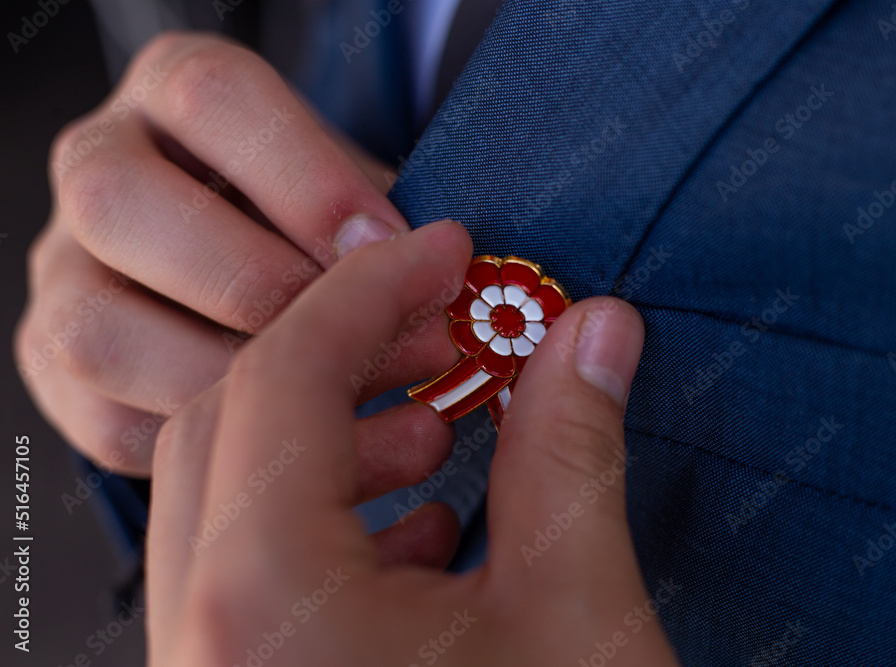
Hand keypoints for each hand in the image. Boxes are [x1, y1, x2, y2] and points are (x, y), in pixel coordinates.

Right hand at [13, 32, 455, 475]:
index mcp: (174, 96)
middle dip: (261, 283)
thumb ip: (378, 227)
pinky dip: (220, 453)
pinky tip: (315, 456)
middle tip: (368, 335)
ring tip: (363, 407)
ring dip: (239, 383)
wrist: (262, 270)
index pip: (212, 99)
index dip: (312, 181)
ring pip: (100, 334)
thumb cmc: (320, 223)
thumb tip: (433, 277)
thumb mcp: (356, 195)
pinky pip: (114, 428)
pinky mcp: (62, 373)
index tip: (397, 248)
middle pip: (121, 205)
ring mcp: (66, 277)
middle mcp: (100, 173)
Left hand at [147, 220, 679, 666]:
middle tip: (434, 320)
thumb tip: (592, 336)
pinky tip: (417, 531)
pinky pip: (244, 581)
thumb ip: (571, 454)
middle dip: (340, 350)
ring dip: (329, 439)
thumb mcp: (578, 614)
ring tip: (432, 428)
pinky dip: (323, 525)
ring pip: (226, 501)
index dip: (374, 288)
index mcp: (266, 605)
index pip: (287, 377)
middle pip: (232, 421)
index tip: (444, 251)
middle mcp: (204, 642)